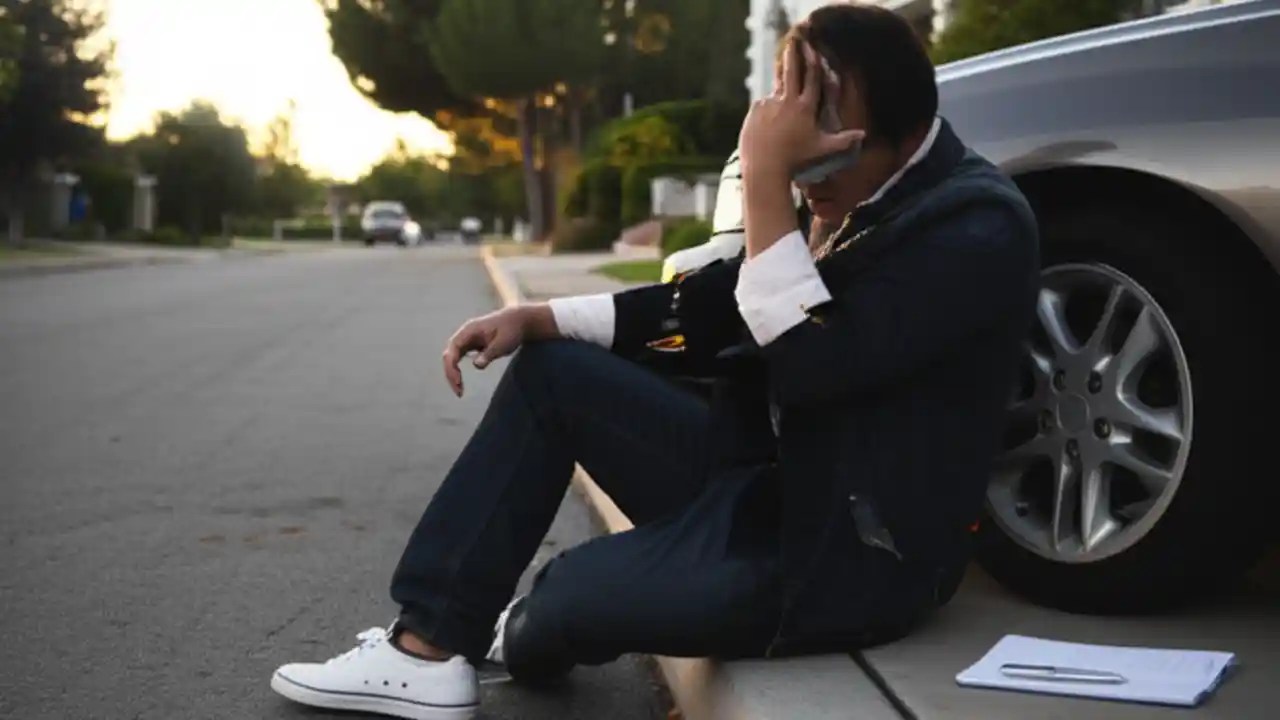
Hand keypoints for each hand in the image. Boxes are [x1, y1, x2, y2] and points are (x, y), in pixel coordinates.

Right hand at [441, 307, 528, 396]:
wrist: (519, 320)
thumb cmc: (511, 330)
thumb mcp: (503, 343)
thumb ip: (489, 354)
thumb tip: (476, 366)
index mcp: (468, 331)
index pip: (452, 350)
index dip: (452, 367)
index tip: (458, 382)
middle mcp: (464, 335)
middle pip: (449, 356)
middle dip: (450, 374)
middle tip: (459, 393)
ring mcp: (466, 340)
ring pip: (452, 358)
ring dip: (453, 374)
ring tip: (460, 391)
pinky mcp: (471, 346)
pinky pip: (458, 359)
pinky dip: (457, 371)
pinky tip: (461, 382)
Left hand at [738, 40, 863, 185]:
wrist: (764, 168)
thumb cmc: (796, 160)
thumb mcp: (822, 150)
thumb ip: (843, 141)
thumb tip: (864, 136)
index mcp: (805, 107)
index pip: (812, 79)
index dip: (814, 62)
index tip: (813, 48)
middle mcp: (786, 101)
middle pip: (792, 71)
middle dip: (794, 55)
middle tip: (794, 42)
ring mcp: (768, 104)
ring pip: (776, 94)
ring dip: (779, 98)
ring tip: (780, 117)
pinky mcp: (754, 110)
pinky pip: (762, 106)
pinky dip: (766, 112)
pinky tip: (768, 127)